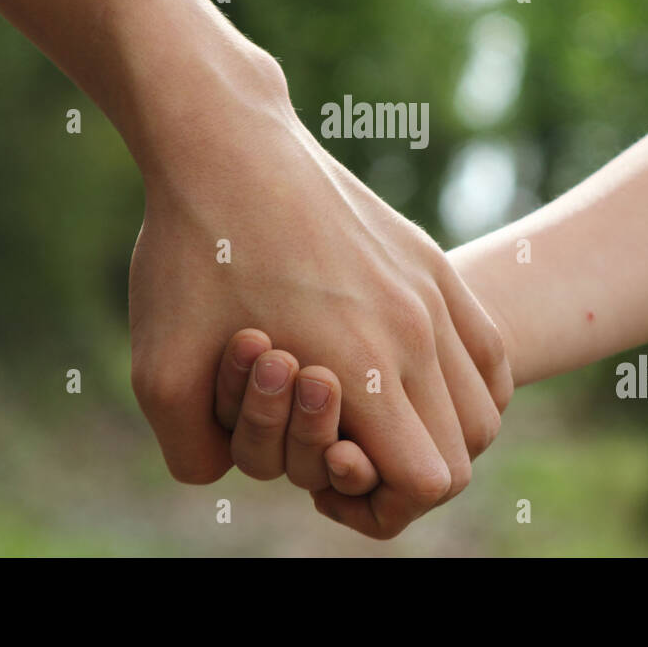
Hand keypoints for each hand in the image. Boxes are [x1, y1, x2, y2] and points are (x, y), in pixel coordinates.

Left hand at [127, 54, 511, 538]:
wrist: (225, 142)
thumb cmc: (190, 253)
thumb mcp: (159, 370)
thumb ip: (196, 453)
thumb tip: (234, 473)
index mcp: (363, 362)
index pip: (428, 481)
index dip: (382, 506)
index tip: (328, 485)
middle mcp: (417, 328)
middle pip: (464, 450)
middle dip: (408, 476)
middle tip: (344, 455)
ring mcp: (432, 288)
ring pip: (487, 402)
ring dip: (442, 430)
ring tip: (378, 419)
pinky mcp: (429, 258)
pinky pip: (488, 347)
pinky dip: (466, 383)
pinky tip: (409, 375)